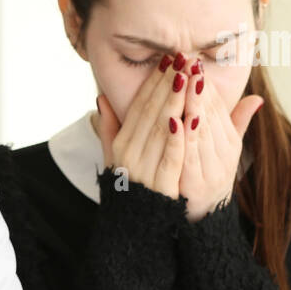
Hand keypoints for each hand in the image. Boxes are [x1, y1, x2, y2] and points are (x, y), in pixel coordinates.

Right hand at [95, 53, 189, 197]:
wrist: (134, 232)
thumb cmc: (129, 192)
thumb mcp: (115, 159)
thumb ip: (109, 129)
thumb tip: (102, 98)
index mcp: (122, 145)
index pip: (138, 106)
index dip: (153, 82)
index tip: (168, 59)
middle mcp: (129, 155)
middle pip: (151, 112)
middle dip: (168, 83)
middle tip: (183, 56)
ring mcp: (143, 171)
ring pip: (160, 129)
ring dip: (175, 101)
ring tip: (188, 76)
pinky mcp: (161, 187)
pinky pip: (169, 158)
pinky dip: (176, 137)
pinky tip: (183, 117)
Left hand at [178, 60, 263, 222]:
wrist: (200, 225)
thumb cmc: (204, 182)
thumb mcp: (224, 153)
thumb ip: (236, 125)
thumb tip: (257, 99)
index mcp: (228, 144)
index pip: (217, 109)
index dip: (205, 86)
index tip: (193, 62)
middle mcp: (224, 157)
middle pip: (209, 116)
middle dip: (197, 89)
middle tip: (188, 62)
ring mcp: (210, 172)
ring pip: (199, 132)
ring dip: (190, 105)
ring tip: (182, 81)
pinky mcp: (194, 186)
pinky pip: (187, 158)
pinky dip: (182, 139)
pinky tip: (174, 120)